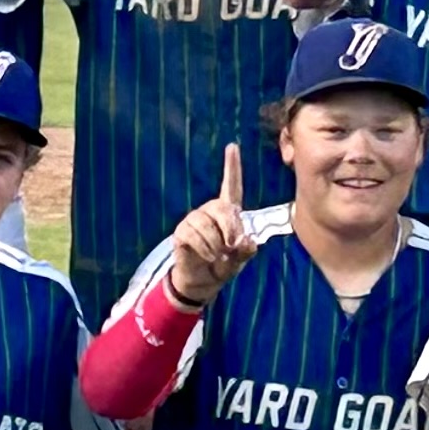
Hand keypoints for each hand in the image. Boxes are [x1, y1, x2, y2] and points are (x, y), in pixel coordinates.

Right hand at [164, 147, 262, 305]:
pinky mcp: (181, 232)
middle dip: (230, 227)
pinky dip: (205, 248)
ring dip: (216, 243)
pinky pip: (193, 234)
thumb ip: (247, 250)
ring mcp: (193, 220)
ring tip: (219, 255)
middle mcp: (209, 211)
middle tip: (233, 245)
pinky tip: (209, 256)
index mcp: (227, 212)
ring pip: (206, 223)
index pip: (231, 185)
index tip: (232, 146)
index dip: (231, 166)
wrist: (202, 282)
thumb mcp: (241, 259)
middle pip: (221, 207)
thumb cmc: (224, 265)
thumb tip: (245, 241)